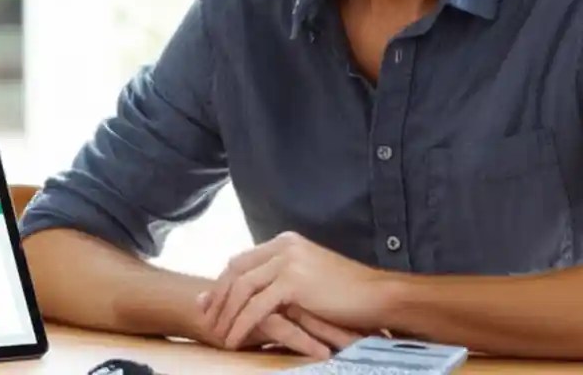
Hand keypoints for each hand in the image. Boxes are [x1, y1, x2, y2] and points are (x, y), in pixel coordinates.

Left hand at [200, 232, 390, 349]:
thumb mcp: (311, 277)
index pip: (242, 260)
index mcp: (286, 243)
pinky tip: (235, 340)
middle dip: (217, 297)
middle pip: (235, 270)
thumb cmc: (349, 293)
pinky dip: (242, 324)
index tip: (210, 303)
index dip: (223, 283)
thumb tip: (258, 294)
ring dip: (226, 313)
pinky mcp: (294, 282)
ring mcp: (288, 262)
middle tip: (205, 319)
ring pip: (242, 288)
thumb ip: (283, 279)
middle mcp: (284, 247)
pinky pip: (257, 307)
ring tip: (217, 335)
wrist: (378, 296)